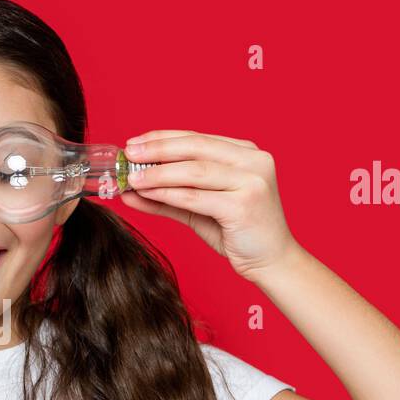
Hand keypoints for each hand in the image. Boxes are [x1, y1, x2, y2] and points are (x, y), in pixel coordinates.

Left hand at [119, 130, 298, 282]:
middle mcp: (253, 160)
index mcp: (245, 152)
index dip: (162, 138)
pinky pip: (196, 196)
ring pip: (194, 170)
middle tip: (128, 155)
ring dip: (158, 173)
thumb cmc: (237, 232)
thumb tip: (129, 190)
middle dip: (157, 150)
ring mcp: (252, 180)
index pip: (196, 138)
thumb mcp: (198, 209)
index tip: (133, 143)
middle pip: (195, 148)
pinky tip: (147, 194)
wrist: (271, 261)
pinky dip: (167, 193)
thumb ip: (167, 196)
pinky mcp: (244, 204)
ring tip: (132, 178)